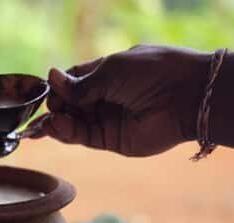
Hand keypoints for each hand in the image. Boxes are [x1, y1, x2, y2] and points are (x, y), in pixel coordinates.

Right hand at [24, 45, 210, 156]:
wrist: (186, 96)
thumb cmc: (152, 73)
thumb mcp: (111, 71)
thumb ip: (80, 84)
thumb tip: (50, 78)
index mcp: (106, 73)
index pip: (73, 81)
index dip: (58, 87)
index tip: (49, 90)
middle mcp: (105, 97)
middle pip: (69, 105)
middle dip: (55, 108)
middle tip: (48, 110)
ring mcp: (107, 120)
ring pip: (73, 123)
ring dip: (57, 123)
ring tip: (47, 123)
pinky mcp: (111, 140)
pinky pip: (83, 137)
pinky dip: (68, 133)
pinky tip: (58, 127)